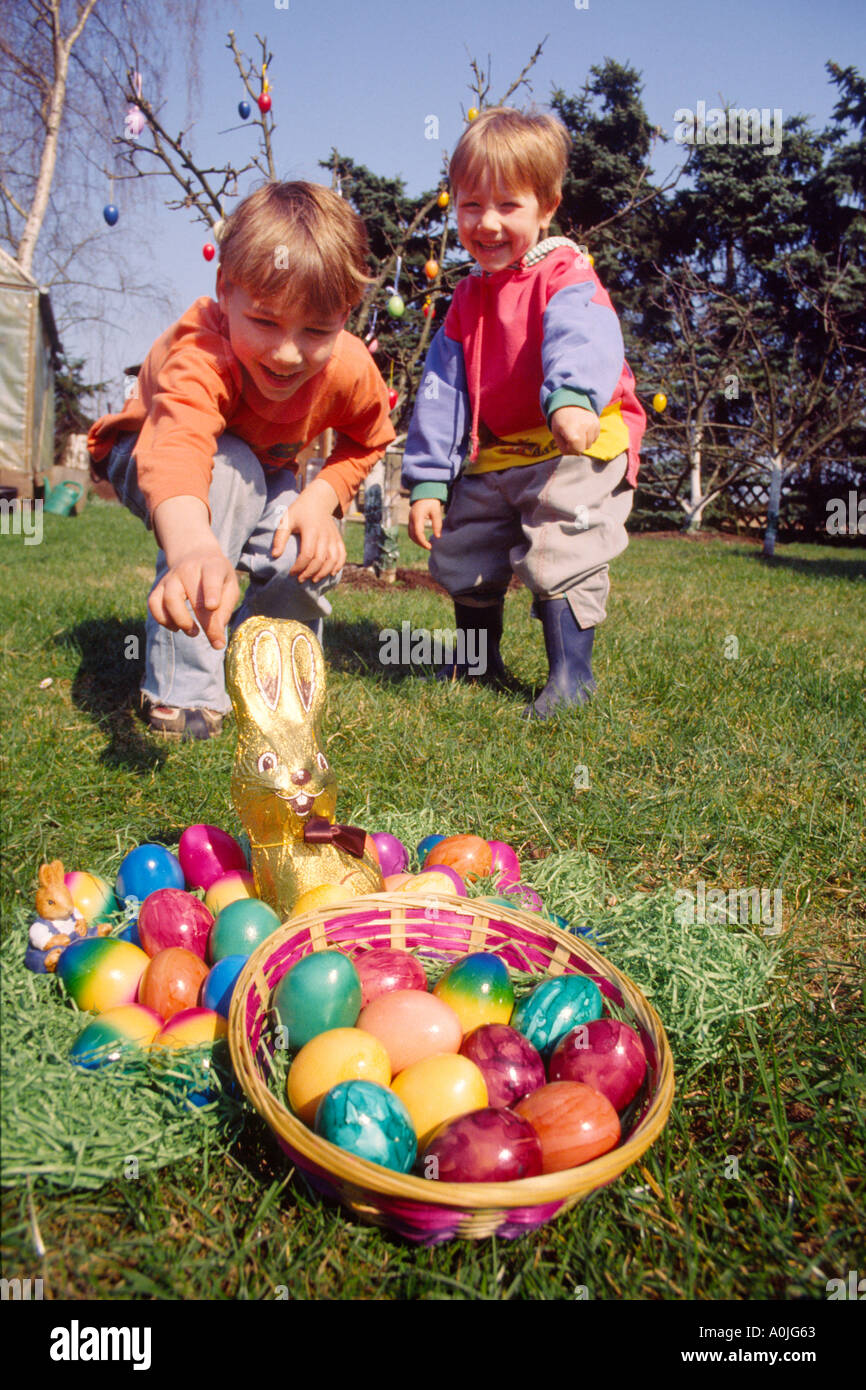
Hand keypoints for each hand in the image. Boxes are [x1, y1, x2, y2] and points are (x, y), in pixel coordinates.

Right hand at [150, 496, 238, 649]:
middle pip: (191, 595)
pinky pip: (154, 604)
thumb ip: (225, 611)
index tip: (212, 606)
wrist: (194, 554)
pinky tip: (176, 627)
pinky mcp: (158, 586)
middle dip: (201, 621)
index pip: (211, 577)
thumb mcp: (230, 587)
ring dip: (181, 621)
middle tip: (213, 638)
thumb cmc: (217, 577)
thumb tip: (217, 640)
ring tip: (193, 631)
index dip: (211, 592)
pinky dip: (163, 620)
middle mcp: (188, 569)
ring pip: (168, 599)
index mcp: (212, 566)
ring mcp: (171, 577)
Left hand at [273, 477, 345, 582]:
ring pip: (332, 560)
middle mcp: (324, 535)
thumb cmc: (299, 512)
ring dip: (324, 573)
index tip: (291, 573)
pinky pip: (342, 555)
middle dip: (310, 573)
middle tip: (300, 579)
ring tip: (314, 580)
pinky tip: (331, 573)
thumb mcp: (286, 520)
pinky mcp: (338, 539)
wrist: (318, 501)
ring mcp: (333, 537)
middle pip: (320, 560)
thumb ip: (280, 538)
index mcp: (311, 530)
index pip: (307, 554)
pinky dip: (338, 566)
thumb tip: (274, 556)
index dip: (299, 566)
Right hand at [408, 498, 442, 550]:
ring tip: (426, 544)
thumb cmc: (431, 501)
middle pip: (412, 535)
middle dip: (420, 543)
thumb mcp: (436, 512)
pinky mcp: (411, 520)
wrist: (424, 493)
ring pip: (410, 534)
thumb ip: (437, 524)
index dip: (423, 541)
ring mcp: (410, 519)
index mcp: (417, 516)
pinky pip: (411, 531)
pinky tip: (423, 539)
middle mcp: (411, 519)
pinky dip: (416, 537)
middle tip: (429, 547)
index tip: (430, 546)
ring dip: (417, 541)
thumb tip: (438, 537)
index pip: (418, 533)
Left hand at [550, 405, 600, 456]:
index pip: (578, 450)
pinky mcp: (597, 423)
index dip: (571, 449)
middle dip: (576, 445)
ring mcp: (593, 424)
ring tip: (576, 430)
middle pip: (584, 448)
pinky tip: (582, 428)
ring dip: (583, 441)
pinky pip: (594, 438)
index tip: (566, 442)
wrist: (568, 403)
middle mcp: (585, 426)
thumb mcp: (556, 435)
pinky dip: (588, 437)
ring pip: (590, 444)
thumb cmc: (560, 421)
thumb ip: (564, 449)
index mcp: (572, 429)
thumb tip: (578, 454)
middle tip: (570, 434)